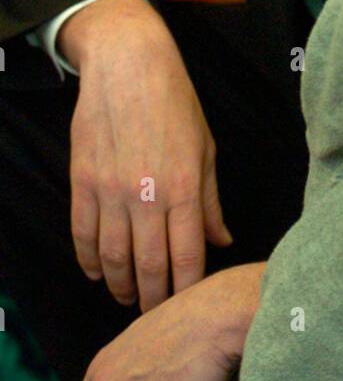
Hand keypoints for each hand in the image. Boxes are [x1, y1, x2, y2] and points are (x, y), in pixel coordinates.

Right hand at [62, 0, 232, 310]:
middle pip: (148, 266)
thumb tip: (221, 240)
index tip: (186, 306)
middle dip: (152, 298)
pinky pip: (83, 234)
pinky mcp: (83, 182)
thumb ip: (210, 201)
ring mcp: (111, 191)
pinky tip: (95, 272)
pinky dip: (88, 260)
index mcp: (186, 187)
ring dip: (119, 285)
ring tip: (126, 298)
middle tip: (153, 315)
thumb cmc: (174, 103)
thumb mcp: (206, 149)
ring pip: (113, 257)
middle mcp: (148, 196)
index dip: (186, 289)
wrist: (128, 66)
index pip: (188, 256)